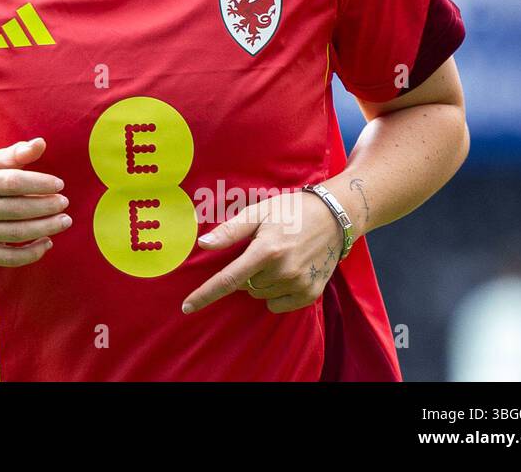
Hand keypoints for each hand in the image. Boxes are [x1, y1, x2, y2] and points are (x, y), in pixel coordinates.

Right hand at [0, 137, 70, 266]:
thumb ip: (16, 154)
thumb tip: (41, 143)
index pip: (11, 182)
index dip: (38, 183)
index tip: (59, 184)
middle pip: (16, 209)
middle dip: (46, 206)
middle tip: (64, 203)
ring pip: (16, 233)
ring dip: (46, 228)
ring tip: (65, 220)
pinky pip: (10, 258)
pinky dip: (33, 253)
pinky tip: (48, 242)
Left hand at [180, 190, 342, 314]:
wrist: (334, 217)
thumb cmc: (290, 211)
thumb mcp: (258, 213)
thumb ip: (230, 231)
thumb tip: (203, 244)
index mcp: (266, 251)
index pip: (228, 280)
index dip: (205, 295)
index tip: (186, 308)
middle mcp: (282, 271)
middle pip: (244, 286)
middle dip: (245, 272)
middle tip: (261, 250)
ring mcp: (298, 284)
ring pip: (260, 294)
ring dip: (261, 281)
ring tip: (278, 257)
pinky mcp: (311, 294)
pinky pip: (278, 305)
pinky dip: (276, 293)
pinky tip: (287, 272)